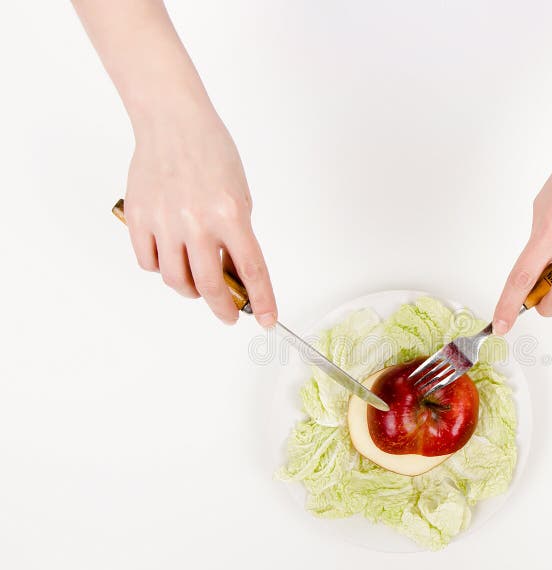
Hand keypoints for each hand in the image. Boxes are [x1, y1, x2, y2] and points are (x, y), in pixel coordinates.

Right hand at [124, 109, 276, 326]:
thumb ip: (238, 235)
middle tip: (229, 315)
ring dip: (191, 291)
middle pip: (210, 286)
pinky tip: (171, 261)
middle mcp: (197, 221)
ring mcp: (165, 221)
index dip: (262, 301)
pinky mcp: (138, 218)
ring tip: (198, 285)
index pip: (252, 270)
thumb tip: (236, 274)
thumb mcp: (240, 195)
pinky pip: (149, 262)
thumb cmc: (212, 153)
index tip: (267, 320)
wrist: (173, 122)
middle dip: (223, 308)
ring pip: (176, 280)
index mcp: (230, 214)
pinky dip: (162, 269)